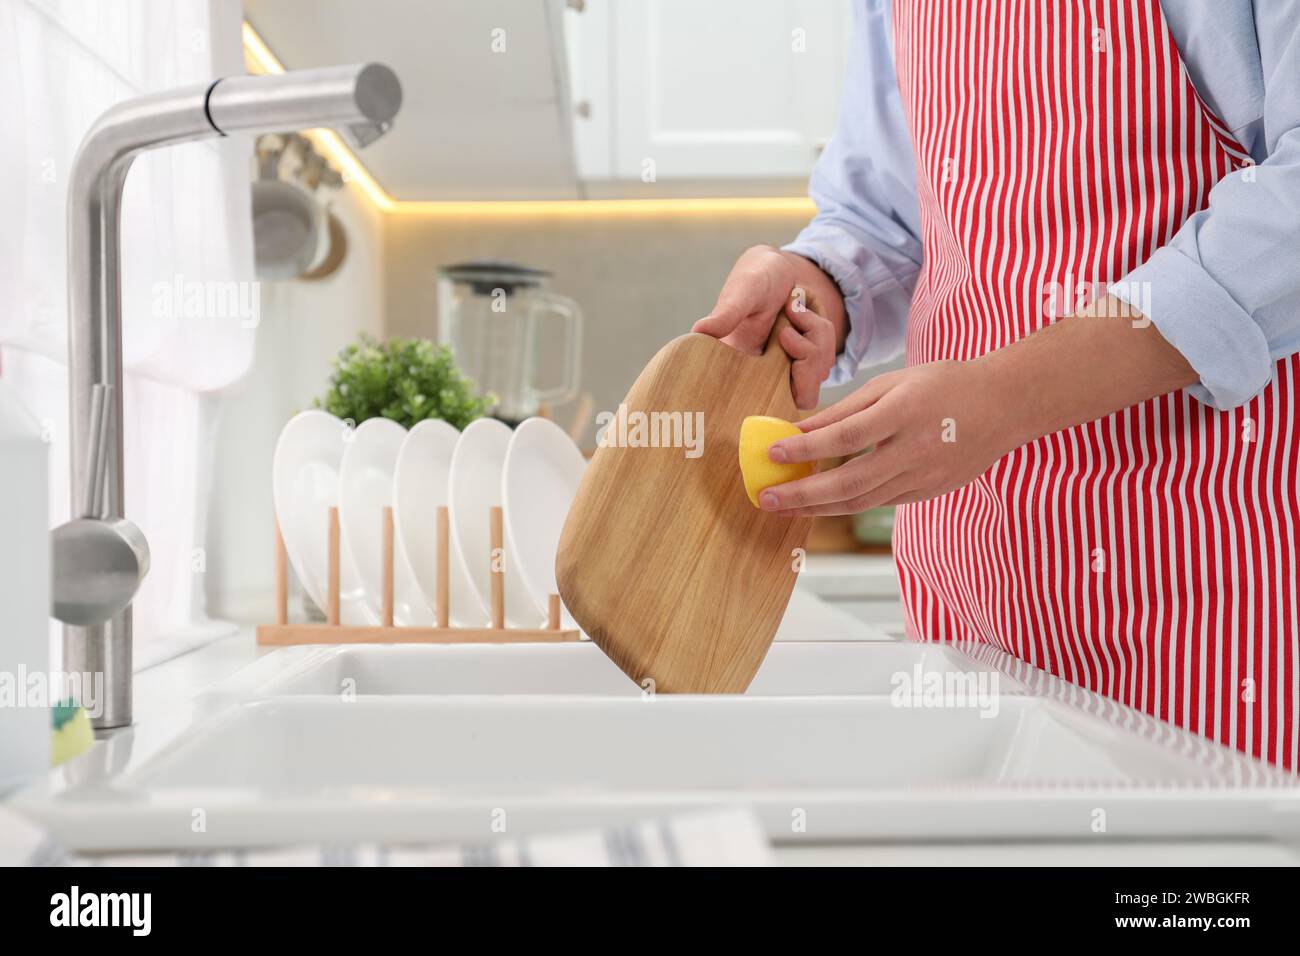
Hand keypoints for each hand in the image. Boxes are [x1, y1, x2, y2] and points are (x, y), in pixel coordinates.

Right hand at [692, 245, 845, 409]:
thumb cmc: (752, 279)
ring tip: (793, 307)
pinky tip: (803, 312)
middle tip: (793, 315)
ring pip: (820, 371)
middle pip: (805, 396)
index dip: (791, 385)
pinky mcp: (807, 361)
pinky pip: (828, 356)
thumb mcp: (741, 293)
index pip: (772, 406)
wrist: (774, 269)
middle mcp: (769, 378)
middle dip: (810, 354)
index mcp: (745, 372)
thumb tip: (697, 331)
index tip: (785, 335)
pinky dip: (822, 329)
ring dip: (816, 332)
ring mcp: (791, 371)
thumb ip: (726, 315)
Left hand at [756, 360, 1021, 514]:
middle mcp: (913, 450)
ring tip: (785, 507)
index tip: (773, 453)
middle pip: (849, 482)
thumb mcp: (892, 383)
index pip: (845, 437)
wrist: (1005, 406)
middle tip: (766, 498)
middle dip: (802, 494)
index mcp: (903, 413)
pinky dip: (846, 505)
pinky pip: (880, 502)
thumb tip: (799, 429)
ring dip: (818, 507)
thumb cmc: (943, 385)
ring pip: (861, 501)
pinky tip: (821, 503)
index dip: (805, 449)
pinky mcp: (929, 492)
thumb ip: (845, 409)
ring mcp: (924, 476)